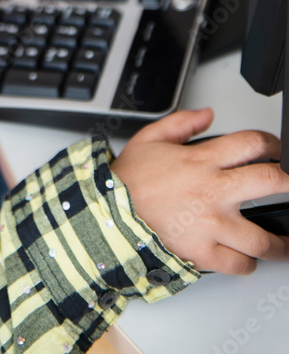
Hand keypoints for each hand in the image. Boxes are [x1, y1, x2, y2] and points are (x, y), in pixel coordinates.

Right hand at [111, 108, 288, 274]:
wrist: (106, 215)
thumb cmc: (127, 181)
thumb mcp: (150, 138)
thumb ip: (182, 122)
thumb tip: (207, 115)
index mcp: (201, 160)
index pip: (252, 144)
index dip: (273, 145)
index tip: (278, 152)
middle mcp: (212, 191)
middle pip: (271, 182)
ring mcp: (210, 224)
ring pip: (262, 237)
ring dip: (279, 243)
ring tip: (283, 243)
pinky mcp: (202, 253)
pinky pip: (238, 264)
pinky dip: (247, 263)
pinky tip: (247, 258)